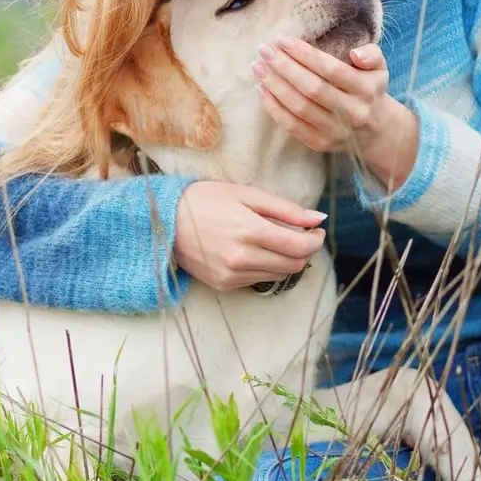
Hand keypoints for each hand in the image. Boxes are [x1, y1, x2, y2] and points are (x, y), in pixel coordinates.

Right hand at [173, 181, 325, 291]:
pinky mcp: (223, 285)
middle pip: (294, 264)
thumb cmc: (205, 200)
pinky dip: (264, 267)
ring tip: (275, 242)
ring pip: (278, 275)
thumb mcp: (246, 194)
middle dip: (304, 251)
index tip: (316, 231)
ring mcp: (232, 275)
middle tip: (300, 235)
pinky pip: (258, 280)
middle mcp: (242, 258)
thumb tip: (317, 218)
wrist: (163, 221)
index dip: (315, 240)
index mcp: (250, 231)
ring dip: (285, 260)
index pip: (299, 247)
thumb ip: (285, 209)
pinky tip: (253, 251)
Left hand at [253, 37, 419, 190]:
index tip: (283, 40)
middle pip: (312, 89)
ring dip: (275, 86)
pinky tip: (261, 90)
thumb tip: (354, 53)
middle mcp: (352, 113)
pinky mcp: (320, 143)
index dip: (305, 55)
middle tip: (264, 50)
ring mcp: (335, 131)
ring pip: (299, 107)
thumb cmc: (370, 90)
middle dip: (285, 67)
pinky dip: (273, 108)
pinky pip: (292, 126)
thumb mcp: (379, 69)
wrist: (376, 131)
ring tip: (258, 67)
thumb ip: (371, 55)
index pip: (331, 70)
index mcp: (367, 90)